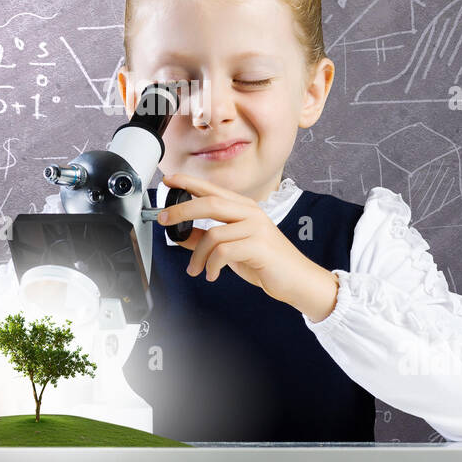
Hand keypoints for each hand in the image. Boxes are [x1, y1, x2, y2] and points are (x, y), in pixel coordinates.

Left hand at [158, 172, 337, 318]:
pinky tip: (212, 274)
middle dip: (182, 210)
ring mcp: (257, 228)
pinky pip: (223, 252)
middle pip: (210, 202)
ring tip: (196, 269)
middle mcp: (251, 213)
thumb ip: (208, 240)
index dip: (189, 182)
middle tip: (164, 221)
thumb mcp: (232, 249)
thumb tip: (180, 235)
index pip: (213, 189)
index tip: (169, 180)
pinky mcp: (259, 246)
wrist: (298, 280)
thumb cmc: (267, 263)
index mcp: (245, 208)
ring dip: (197, 255)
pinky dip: (212, 265)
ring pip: (213, 233)